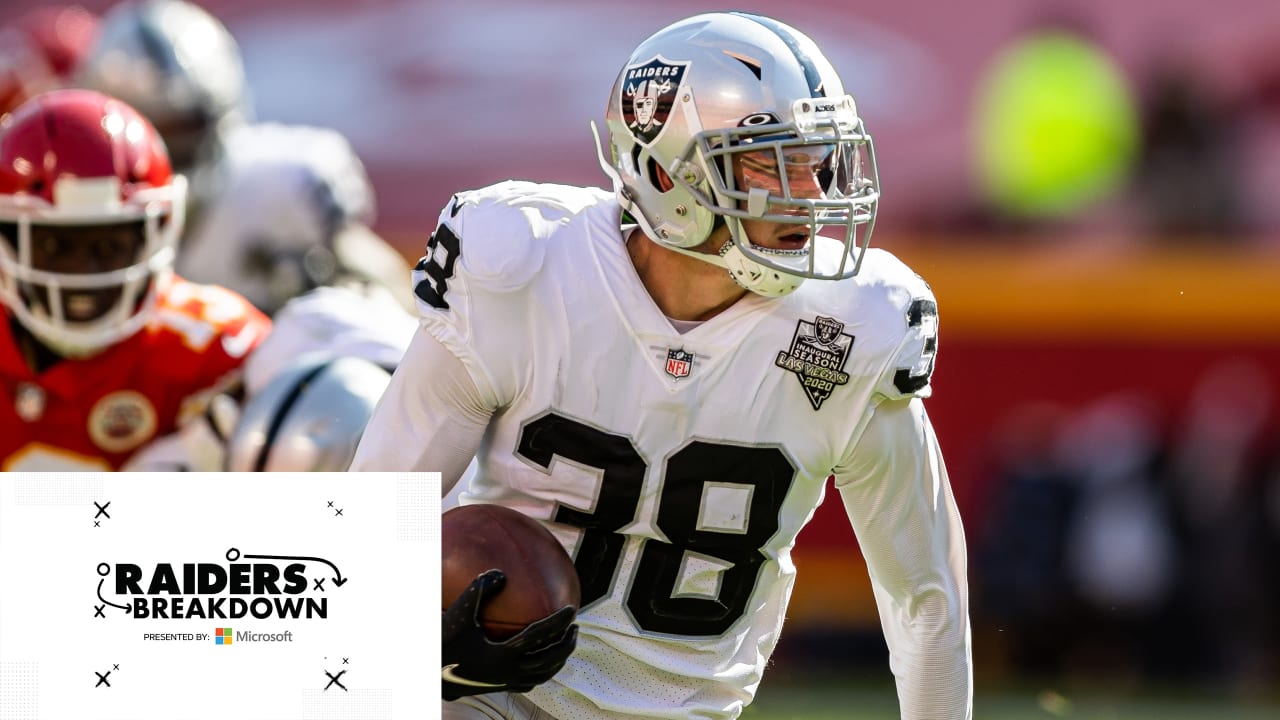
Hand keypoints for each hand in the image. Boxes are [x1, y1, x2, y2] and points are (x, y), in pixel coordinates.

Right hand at [441, 569, 577, 700]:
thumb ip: (479, 590)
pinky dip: (542, 672)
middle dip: (566, 644)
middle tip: (575, 627)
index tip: (571, 609)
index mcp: (502, 654)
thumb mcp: (458, 613)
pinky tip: (542, 662)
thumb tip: (500, 572)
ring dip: (558, 660)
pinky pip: (529, 683)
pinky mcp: (499, 687)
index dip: (558, 622)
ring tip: (565, 644)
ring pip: (542, 675)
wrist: (429, 674)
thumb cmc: (443, 641)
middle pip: (548, 660)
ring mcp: (506, 682)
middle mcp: (508, 671)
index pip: (539, 637)